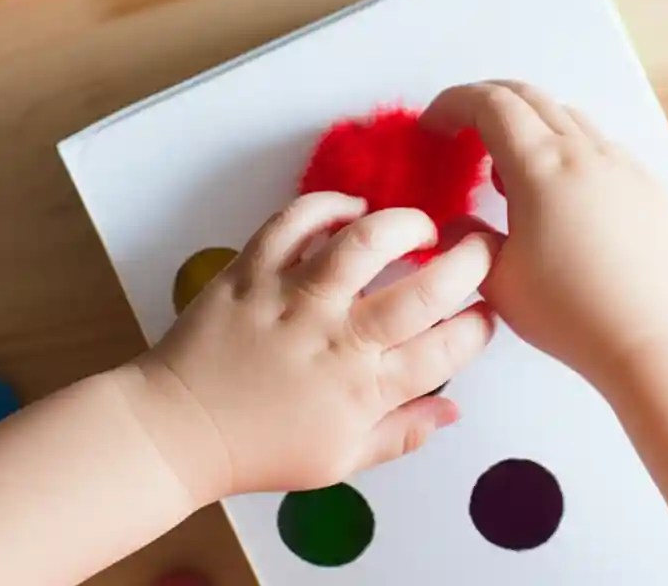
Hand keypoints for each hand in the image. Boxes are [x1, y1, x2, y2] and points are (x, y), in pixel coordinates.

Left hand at [133, 193, 498, 499]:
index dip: (482, 323)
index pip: (449, 350)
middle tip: (479, 246)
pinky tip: (350, 209)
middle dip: (469, 261)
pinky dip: (327, 205)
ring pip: (364, 242)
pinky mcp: (253, 272)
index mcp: (366, 391)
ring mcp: (294, 301)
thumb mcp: (341, 462)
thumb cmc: (262, 450)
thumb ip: (402, 435)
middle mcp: (339, 341)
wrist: (180, 432)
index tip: (487, 310)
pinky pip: (294, 221)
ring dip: (404, 223)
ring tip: (417, 226)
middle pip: (425, 291)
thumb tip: (455, 410)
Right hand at [422, 82, 667, 384]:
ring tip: (506, 173)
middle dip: (486, 103)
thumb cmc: (576, 314)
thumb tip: (454, 226)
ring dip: (527, 126)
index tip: (432, 125)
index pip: (489, 104)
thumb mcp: (500, 283)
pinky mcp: (647, 188)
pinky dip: (563, 150)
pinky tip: (556, 199)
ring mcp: (623, 166)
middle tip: (460, 130)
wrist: (665, 340)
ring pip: (566, 118)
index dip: (453, 104)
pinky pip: (597, 147)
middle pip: (529, 97)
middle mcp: (585, 152)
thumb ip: (466, 243)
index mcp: (541, 165)